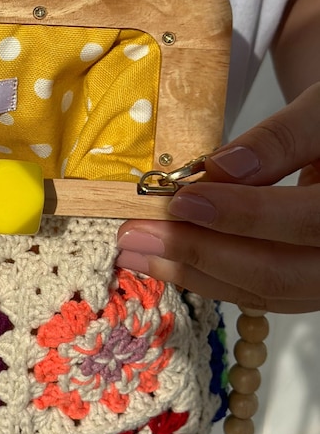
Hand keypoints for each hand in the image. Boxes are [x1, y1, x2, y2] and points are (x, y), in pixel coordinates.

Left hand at [116, 82, 319, 312]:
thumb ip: (278, 139)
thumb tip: (219, 169)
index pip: (310, 220)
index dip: (245, 214)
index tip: (183, 200)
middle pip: (279, 273)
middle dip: (199, 253)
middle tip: (136, 234)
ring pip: (263, 291)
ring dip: (191, 272)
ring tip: (132, 251)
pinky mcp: (304, 284)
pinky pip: (256, 294)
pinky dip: (205, 278)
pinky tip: (160, 261)